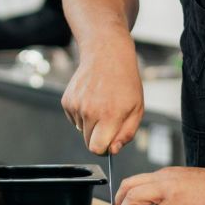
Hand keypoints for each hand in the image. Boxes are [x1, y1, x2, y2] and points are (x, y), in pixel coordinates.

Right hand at [60, 40, 142, 154]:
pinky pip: (74, 118)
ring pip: (81, 129)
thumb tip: (112, 150)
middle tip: (109, 120)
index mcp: (109, 115)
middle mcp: (89, 111)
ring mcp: (76, 105)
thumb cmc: (125, 82)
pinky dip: (82, 114)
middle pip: (88, 142)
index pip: (97, 148)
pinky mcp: (67, 100)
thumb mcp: (137, 109)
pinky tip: (91, 98)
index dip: (104, 149)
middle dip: (98, 137)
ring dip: (90, 123)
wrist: (107, 55)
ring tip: (101, 103)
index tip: (109, 143)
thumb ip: (126, 133)